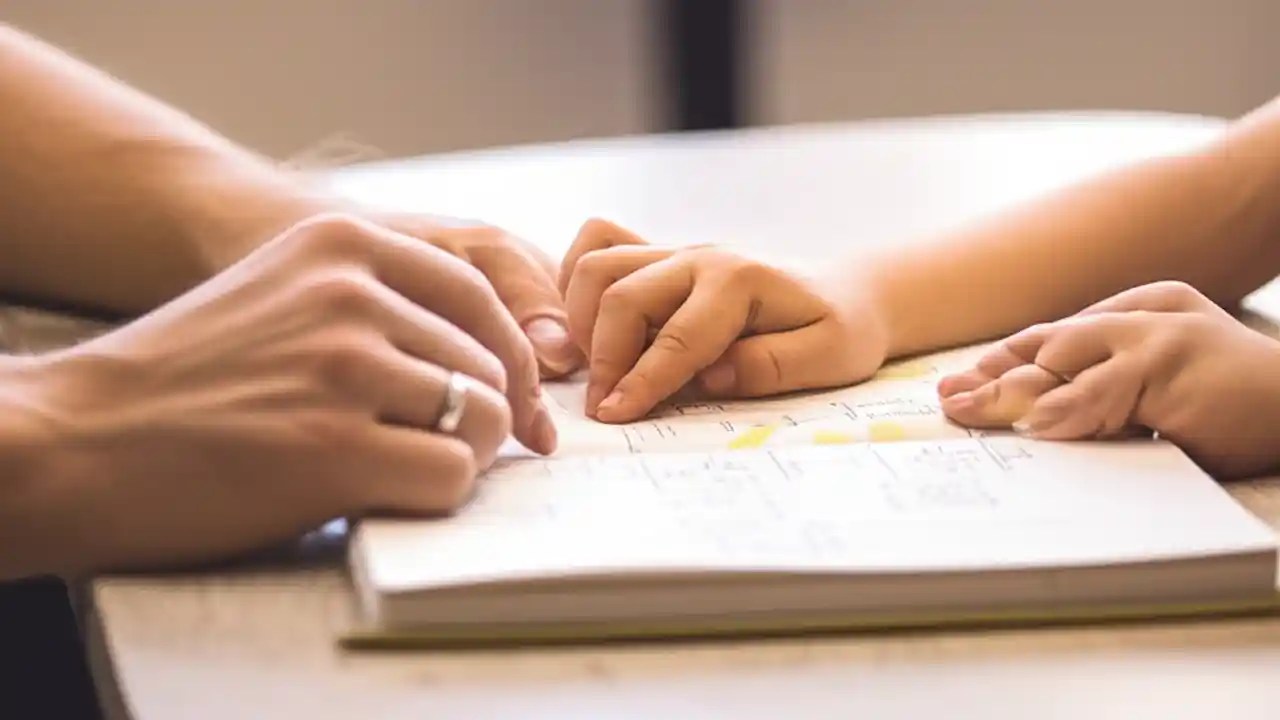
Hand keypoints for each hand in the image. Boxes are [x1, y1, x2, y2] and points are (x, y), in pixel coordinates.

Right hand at [3, 213, 555, 574]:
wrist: (75, 439)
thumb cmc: (183, 380)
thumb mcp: (282, 296)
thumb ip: (378, 306)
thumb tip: (494, 361)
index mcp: (342, 243)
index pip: (480, 294)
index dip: (508, 358)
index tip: (512, 401)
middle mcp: (350, 294)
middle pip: (487, 363)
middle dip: (479, 417)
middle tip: (440, 450)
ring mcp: (344, 369)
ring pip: (481, 419)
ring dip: (458, 457)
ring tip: (403, 470)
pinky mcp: (334, 450)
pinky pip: (450, 476)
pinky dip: (437, 495)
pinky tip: (387, 495)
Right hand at [559, 219, 890, 422]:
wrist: (847, 293)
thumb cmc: (840, 330)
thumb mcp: (829, 357)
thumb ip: (771, 366)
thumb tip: (711, 375)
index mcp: (740, 280)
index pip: (677, 336)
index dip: (642, 380)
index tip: (614, 416)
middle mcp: (700, 257)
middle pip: (621, 294)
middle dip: (604, 356)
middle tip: (603, 408)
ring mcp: (677, 252)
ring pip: (600, 265)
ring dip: (583, 318)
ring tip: (597, 371)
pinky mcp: (662, 257)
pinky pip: (601, 249)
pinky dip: (580, 284)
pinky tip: (589, 329)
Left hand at [938, 281, 1279, 477]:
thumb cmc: (1235, 406)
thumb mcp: (1160, 391)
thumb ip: (1107, 390)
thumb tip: (1037, 415)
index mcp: (1140, 310)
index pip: (1055, 338)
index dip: (1003, 363)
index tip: (961, 385)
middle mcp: (1143, 314)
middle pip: (1049, 346)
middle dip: (993, 376)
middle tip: (950, 400)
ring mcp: (1156, 334)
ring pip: (1064, 363)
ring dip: (1012, 393)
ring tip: (969, 413)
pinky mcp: (1171, 362)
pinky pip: (1104, 390)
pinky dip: (1067, 409)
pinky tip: (1036, 424)